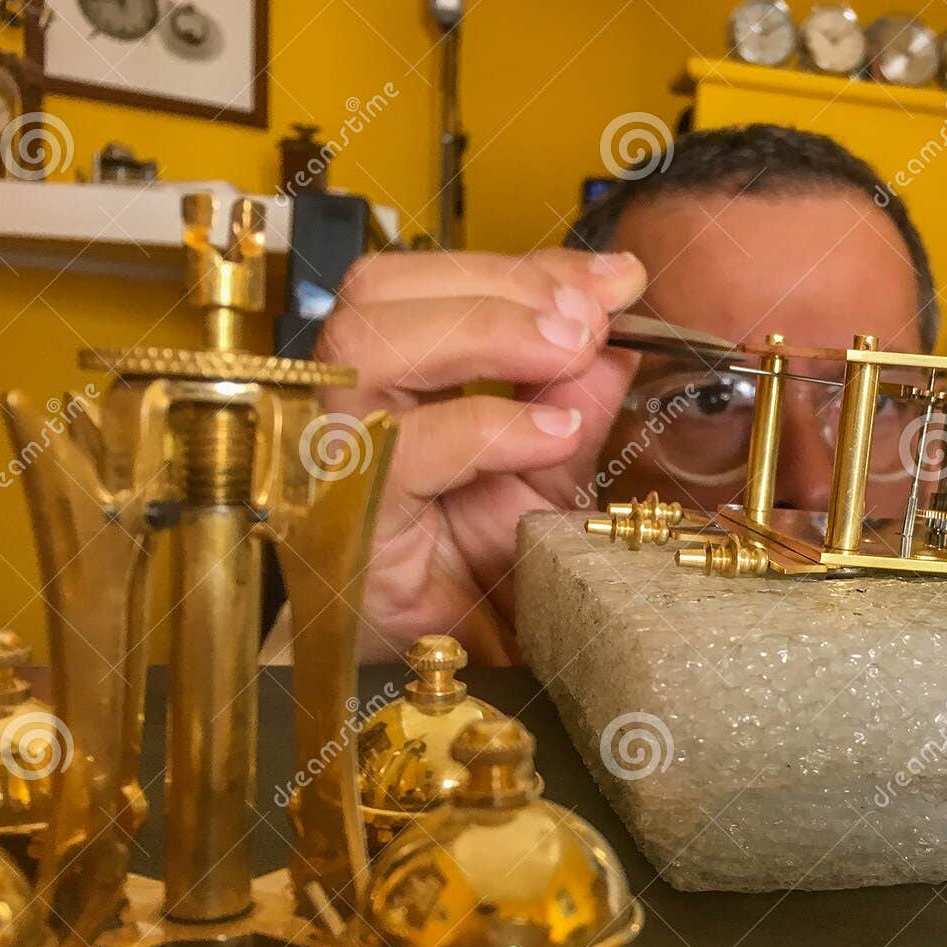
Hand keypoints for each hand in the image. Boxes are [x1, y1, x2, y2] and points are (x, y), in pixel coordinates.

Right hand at [314, 248, 644, 662]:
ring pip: (369, 344)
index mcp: (386, 382)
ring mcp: (330, 463)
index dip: (521, 268)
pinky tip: (553, 434)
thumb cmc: (481, 574)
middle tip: (588, 320)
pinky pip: (403, 451)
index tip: (615, 278)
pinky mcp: (342, 526)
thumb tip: (613, 314)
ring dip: (486, 330)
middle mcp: (341, 409)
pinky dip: (488, 426)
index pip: (426, 284)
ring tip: (570, 354)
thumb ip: (574, 391)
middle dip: (499, 286)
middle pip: (378, 291)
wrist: (451, 678)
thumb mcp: (545, 470)